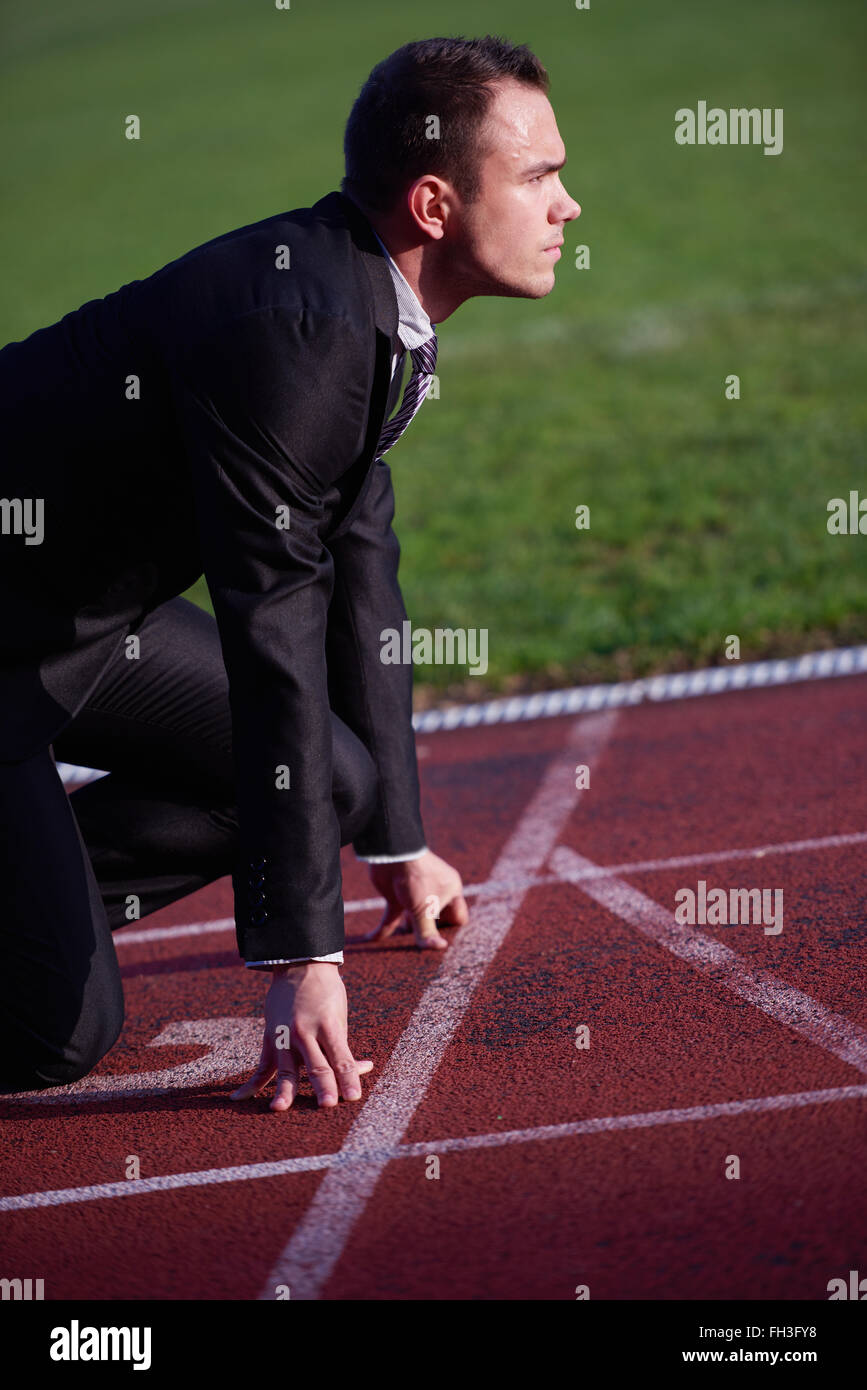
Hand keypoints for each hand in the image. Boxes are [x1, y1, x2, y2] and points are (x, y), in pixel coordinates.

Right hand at [230, 962, 372, 1111]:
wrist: (299, 964)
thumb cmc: (327, 993)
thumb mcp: (339, 1017)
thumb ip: (343, 1047)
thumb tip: (363, 1069)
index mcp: (328, 1025)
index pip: (341, 1057)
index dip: (348, 1078)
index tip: (354, 1097)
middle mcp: (306, 1031)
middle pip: (316, 1064)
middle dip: (322, 1086)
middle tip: (327, 1104)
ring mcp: (285, 1035)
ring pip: (285, 1068)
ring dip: (283, 1090)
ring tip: (279, 1108)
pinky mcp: (270, 1038)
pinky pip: (261, 1066)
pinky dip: (250, 1084)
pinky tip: (237, 1099)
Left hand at [364, 849, 468, 949]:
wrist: (391, 853)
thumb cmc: (415, 877)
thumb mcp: (423, 908)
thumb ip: (428, 931)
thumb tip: (440, 948)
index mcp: (451, 891)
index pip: (459, 917)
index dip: (451, 929)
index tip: (442, 937)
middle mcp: (435, 893)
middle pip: (437, 921)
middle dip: (429, 932)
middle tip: (423, 940)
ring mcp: (414, 895)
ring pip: (414, 921)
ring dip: (407, 931)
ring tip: (402, 943)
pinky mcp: (395, 897)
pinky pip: (391, 918)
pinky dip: (382, 929)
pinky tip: (370, 940)